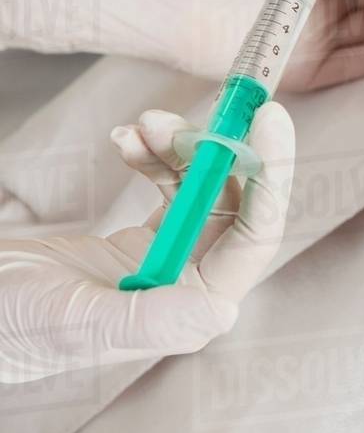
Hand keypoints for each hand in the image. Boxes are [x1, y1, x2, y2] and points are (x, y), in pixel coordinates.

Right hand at [0, 104, 293, 383]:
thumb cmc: (12, 326)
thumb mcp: (77, 323)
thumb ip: (148, 322)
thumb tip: (222, 311)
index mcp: (190, 310)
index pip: (253, 239)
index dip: (269, 177)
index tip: (269, 117)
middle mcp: (188, 287)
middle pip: (238, 207)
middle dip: (224, 152)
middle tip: (217, 105)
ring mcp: (166, 263)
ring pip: (203, 190)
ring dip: (183, 149)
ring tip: (145, 123)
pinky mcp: (140, 243)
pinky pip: (171, 187)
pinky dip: (155, 156)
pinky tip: (126, 141)